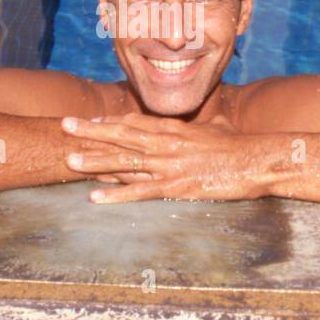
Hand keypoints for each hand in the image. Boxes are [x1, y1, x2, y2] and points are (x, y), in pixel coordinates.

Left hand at [60, 113, 268, 203]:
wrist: (254, 161)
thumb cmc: (238, 145)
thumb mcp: (218, 127)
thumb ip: (205, 124)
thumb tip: (209, 121)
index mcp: (173, 129)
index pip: (133, 123)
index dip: (108, 123)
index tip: (88, 122)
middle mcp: (165, 143)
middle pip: (121, 136)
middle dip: (91, 132)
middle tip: (65, 127)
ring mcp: (168, 165)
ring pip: (124, 162)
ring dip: (95, 162)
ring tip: (69, 161)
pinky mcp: (175, 187)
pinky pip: (139, 192)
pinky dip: (115, 195)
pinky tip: (95, 197)